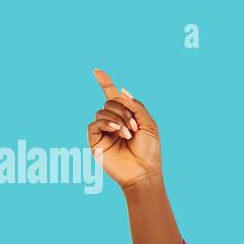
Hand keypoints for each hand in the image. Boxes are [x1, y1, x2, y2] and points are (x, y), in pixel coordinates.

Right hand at [88, 68, 161, 190]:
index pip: (113, 96)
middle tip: (134, 127)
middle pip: (110, 101)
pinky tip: (117, 132)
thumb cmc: (149, 151)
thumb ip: (136, 106)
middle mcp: (113, 122)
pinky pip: (94, 123)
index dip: (105, 83)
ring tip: (128, 134)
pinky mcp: (95, 141)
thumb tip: (121, 90)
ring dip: (118, 119)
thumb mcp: (149, 124)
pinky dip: (107, 123)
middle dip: (124, 110)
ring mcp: (104, 131)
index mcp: (126, 117)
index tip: (97, 71)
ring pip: (102, 110)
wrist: (143, 172)